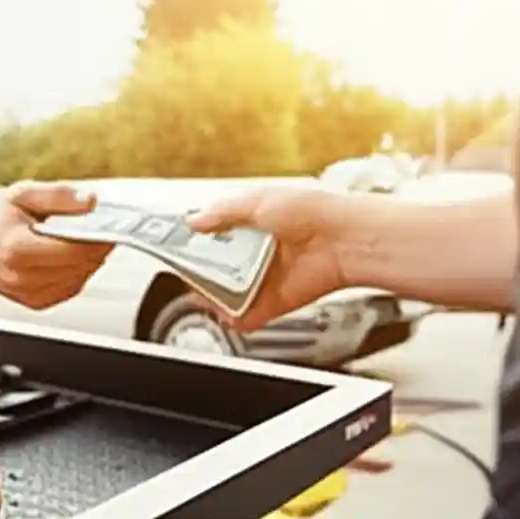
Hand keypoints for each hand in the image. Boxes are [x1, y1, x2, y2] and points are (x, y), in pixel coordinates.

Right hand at [0, 180, 113, 309]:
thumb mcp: (23, 193)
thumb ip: (58, 195)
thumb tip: (90, 202)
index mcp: (17, 249)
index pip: (72, 250)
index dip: (97, 239)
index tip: (109, 224)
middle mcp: (20, 277)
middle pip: (78, 267)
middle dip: (95, 248)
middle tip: (100, 229)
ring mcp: (26, 294)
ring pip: (78, 280)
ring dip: (88, 262)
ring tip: (83, 241)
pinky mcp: (33, 302)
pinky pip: (69, 290)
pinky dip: (77, 274)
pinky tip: (71, 257)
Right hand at [185, 186, 347, 333]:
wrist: (343, 240)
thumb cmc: (311, 211)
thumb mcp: (256, 200)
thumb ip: (221, 213)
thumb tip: (193, 221)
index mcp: (253, 224)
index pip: (214, 235)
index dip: (194, 241)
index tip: (175, 243)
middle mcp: (258, 253)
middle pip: (216, 267)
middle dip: (198, 270)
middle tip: (184, 269)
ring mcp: (264, 279)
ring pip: (226, 294)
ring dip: (210, 295)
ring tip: (198, 291)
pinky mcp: (272, 303)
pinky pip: (245, 316)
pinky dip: (232, 318)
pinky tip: (221, 311)